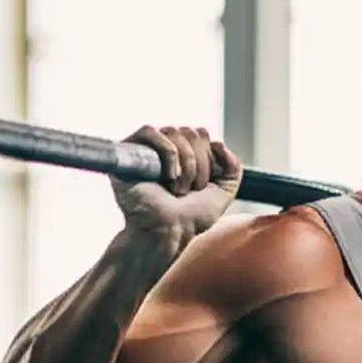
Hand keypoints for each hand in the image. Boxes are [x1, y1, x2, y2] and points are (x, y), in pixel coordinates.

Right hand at [111, 125, 242, 241]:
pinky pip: (149, 130)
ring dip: (186, 164)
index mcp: (185, 154)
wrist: (169, 231)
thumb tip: (218, 143)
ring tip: (178, 189)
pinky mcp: (128, 153)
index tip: (203, 186)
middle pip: (191, 131)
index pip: (201, 134)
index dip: (210, 157)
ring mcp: (147, 150)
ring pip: (174, 130)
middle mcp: (165, 148)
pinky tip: (168, 177)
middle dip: (199, 163)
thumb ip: (232, 167)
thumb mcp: (223, 192)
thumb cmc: (192, 217)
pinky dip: (167, 152)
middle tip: (191, 190)